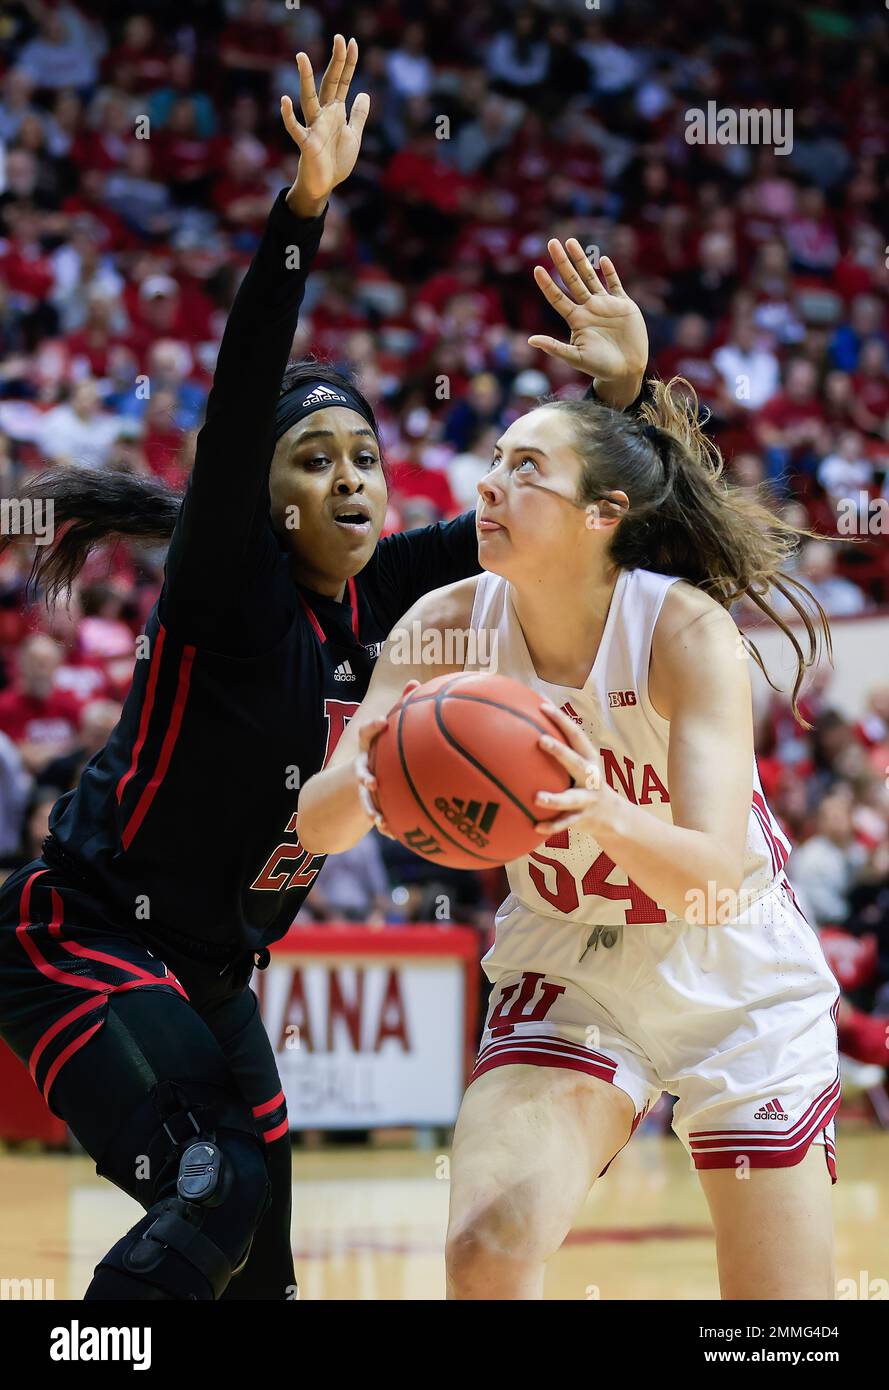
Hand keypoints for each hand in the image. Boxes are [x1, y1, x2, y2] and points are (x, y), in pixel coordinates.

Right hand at [282, 34, 369, 216]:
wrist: (325, 185)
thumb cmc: (336, 161)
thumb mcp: (354, 136)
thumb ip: (358, 116)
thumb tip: (364, 93)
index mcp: (335, 111)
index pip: (342, 82)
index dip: (348, 64)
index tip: (353, 43)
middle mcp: (323, 114)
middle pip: (329, 83)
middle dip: (335, 61)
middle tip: (339, 37)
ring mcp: (314, 127)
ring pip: (307, 99)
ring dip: (305, 79)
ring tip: (302, 57)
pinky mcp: (307, 144)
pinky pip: (295, 128)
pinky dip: (288, 116)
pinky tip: (283, 101)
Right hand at [354, 681, 419, 837]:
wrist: (352, 783)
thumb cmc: (381, 751)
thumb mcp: (388, 733)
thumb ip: (401, 708)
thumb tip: (414, 680)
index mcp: (370, 748)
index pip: (367, 734)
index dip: (373, 727)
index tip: (383, 723)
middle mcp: (362, 766)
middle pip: (359, 770)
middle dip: (363, 776)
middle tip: (371, 781)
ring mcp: (363, 788)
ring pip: (364, 800)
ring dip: (370, 808)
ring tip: (377, 819)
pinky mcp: (370, 805)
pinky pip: (377, 817)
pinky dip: (386, 826)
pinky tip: (395, 834)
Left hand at [528, 240, 647, 408]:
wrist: (626, 370)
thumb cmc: (600, 367)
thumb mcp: (575, 357)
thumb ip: (554, 347)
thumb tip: (530, 340)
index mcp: (576, 320)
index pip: (557, 298)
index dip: (547, 284)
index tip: (537, 269)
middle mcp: (588, 309)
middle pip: (572, 280)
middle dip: (562, 262)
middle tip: (552, 242)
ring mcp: (606, 305)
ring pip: (590, 277)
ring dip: (581, 260)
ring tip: (571, 242)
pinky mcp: (623, 305)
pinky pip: (615, 284)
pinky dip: (609, 272)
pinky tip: (602, 260)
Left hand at [532, 700, 614, 837]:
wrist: (614, 816)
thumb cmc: (586, 783)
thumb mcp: (580, 764)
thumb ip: (561, 749)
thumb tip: (528, 724)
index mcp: (589, 759)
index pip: (575, 734)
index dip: (561, 719)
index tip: (542, 706)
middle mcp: (591, 777)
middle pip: (576, 761)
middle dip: (560, 751)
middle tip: (541, 740)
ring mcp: (588, 799)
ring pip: (571, 798)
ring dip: (555, 798)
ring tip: (537, 798)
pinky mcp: (584, 818)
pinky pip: (566, 823)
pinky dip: (552, 826)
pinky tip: (535, 827)